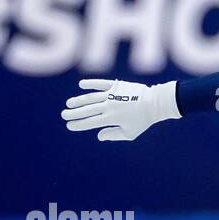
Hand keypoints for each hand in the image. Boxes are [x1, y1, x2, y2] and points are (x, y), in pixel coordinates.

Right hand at [62, 79, 180, 140]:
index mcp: (113, 118)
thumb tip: (98, 136)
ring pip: (91, 97)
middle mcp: (110, 106)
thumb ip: (113, 135)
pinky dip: (91, 83)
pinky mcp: (116, 85)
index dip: (79, 124)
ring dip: (79, 100)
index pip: (91, 122)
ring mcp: (112, 94)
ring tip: (69, 103)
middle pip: (88, 110)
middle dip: (75, 113)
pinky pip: (101, 83)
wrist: (155, 103)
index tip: (69, 125)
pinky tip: (81, 85)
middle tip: (63, 115)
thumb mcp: (130, 133)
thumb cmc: (143, 120)